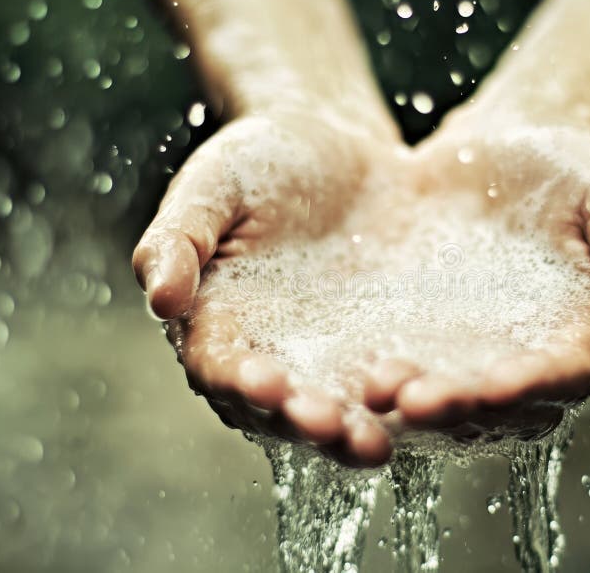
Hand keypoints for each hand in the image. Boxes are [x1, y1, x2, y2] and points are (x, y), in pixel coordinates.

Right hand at [133, 110, 403, 465]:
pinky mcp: (379, 343)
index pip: (223, 368)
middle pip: (283, 408)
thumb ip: (179, 239)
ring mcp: (330, 353)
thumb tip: (161, 298)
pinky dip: (405, 397)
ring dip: (353, 432)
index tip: (266, 385)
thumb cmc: (257, 163)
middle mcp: (273, 354)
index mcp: (218, 324)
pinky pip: (392, 377)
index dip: (241, 384)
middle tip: (331, 428)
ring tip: (377, 444)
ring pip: (339, 407)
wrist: (331, 145)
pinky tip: (428, 403)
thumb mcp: (212, 187)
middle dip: (305, 422)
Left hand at [366, 102, 589, 428]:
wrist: (508, 140)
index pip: (561, 376)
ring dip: (410, 401)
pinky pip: (403, 357)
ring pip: (442, 392)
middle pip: (492, 403)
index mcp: (579, 336)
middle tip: (413, 401)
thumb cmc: (578, 166)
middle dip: (455, 407)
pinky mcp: (422, 325)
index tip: (494, 386)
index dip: (530, 385)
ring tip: (374, 389)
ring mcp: (468, 346)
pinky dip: (381, 370)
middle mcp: (522, 356)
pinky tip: (349, 366)